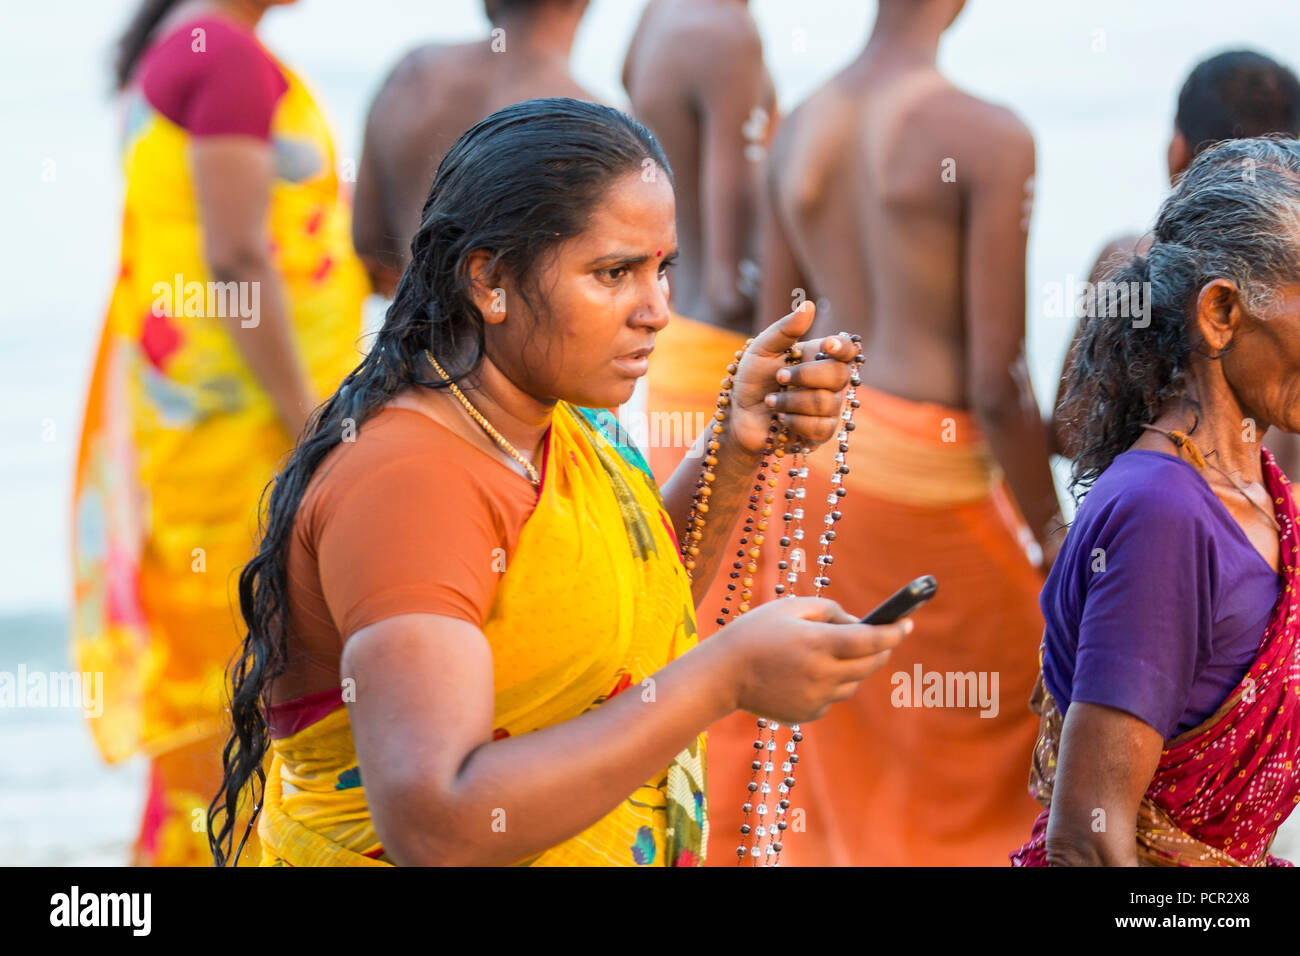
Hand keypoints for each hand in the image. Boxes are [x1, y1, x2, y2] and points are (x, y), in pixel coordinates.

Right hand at [716, 596, 912, 723]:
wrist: (722, 674)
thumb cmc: (755, 632)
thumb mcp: (791, 607)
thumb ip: (830, 610)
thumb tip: (858, 624)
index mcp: (819, 643)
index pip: (872, 640)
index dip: (894, 631)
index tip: (907, 623)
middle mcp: (822, 674)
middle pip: (870, 665)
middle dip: (881, 649)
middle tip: (882, 637)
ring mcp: (816, 698)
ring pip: (852, 683)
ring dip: (853, 668)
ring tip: (828, 653)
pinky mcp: (808, 714)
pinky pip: (832, 697)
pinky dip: (830, 684)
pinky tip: (805, 673)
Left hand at [727, 301, 859, 456]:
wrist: (738, 415)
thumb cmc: (751, 379)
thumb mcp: (761, 349)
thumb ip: (785, 329)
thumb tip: (809, 305)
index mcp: (819, 357)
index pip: (848, 349)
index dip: (843, 347)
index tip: (827, 346)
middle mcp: (829, 381)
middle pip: (840, 375)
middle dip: (805, 376)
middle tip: (779, 377)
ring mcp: (828, 407)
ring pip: (826, 402)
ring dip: (791, 401)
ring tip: (771, 401)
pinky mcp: (821, 432)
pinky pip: (820, 427)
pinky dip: (795, 422)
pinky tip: (781, 419)